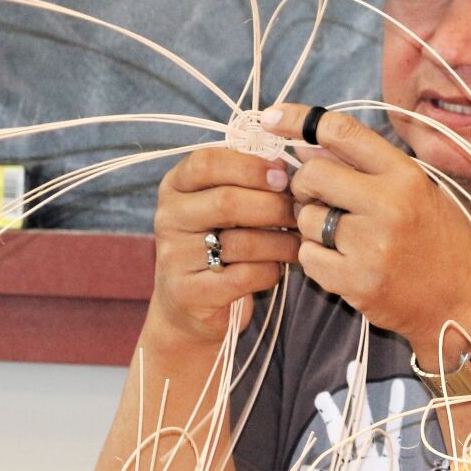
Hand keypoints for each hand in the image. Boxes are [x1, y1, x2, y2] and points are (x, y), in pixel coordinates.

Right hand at [148, 145, 299, 345]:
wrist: (189, 307)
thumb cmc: (217, 244)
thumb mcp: (222, 205)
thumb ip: (245, 181)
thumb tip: (289, 167)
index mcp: (175, 187)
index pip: (207, 163)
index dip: (251, 167)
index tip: (284, 177)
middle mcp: (168, 218)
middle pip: (228, 201)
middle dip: (275, 206)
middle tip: (301, 212)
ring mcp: (176, 258)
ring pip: (243, 241)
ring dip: (282, 242)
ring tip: (298, 242)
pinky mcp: (192, 293)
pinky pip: (247, 275)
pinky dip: (273, 270)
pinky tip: (279, 267)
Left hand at [264, 103, 470, 367]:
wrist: (458, 305)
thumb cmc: (438, 243)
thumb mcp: (416, 191)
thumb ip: (367, 167)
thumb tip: (305, 145)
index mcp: (406, 175)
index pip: (342, 131)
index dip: (298, 120)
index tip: (271, 118)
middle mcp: (389, 204)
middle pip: (312, 173)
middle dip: (305, 184)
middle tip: (319, 198)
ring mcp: (371, 245)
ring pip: (305, 217)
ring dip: (311, 225)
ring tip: (340, 236)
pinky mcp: (356, 280)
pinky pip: (308, 256)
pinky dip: (316, 258)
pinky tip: (342, 261)